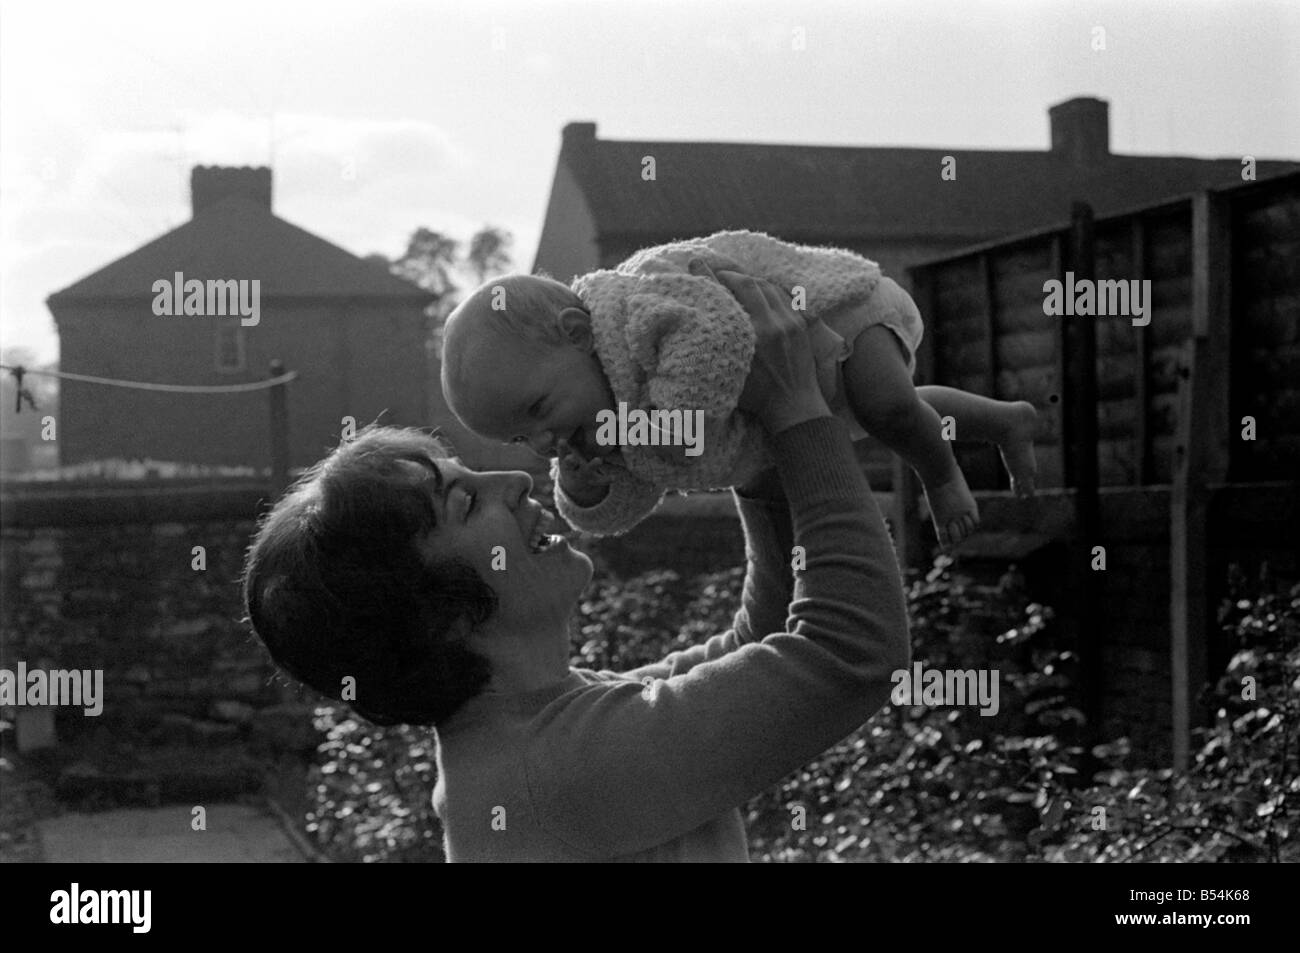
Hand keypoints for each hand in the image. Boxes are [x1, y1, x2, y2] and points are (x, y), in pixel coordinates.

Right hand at [556, 438, 615, 506]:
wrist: (573, 481)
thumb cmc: (570, 458)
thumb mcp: (567, 450)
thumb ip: (567, 438)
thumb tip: (569, 410)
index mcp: (563, 459)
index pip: (561, 452)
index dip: (561, 447)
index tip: (561, 440)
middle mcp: (571, 468)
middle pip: (569, 465)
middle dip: (570, 461)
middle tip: (571, 458)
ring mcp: (581, 475)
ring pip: (586, 471)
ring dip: (592, 465)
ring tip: (599, 460)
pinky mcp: (591, 481)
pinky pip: (599, 480)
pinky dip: (606, 479)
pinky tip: (614, 477)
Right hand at [688, 259, 829, 433]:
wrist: (794, 406)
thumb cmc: (757, 396)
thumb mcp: (730, 371)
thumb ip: (718, 344)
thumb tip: (698, 322)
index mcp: (756, 334)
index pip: (735, 292)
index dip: (715, 275)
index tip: (699, 264)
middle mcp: (775, 323)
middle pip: (753, 283)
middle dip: (733, 275)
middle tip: (718, 275)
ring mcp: (791, 322)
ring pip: (771, 287)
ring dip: (752, 280)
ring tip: (737, 281)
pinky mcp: (801, 326)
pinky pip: (786, 297)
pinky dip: (770, 291)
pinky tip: (761, 293)